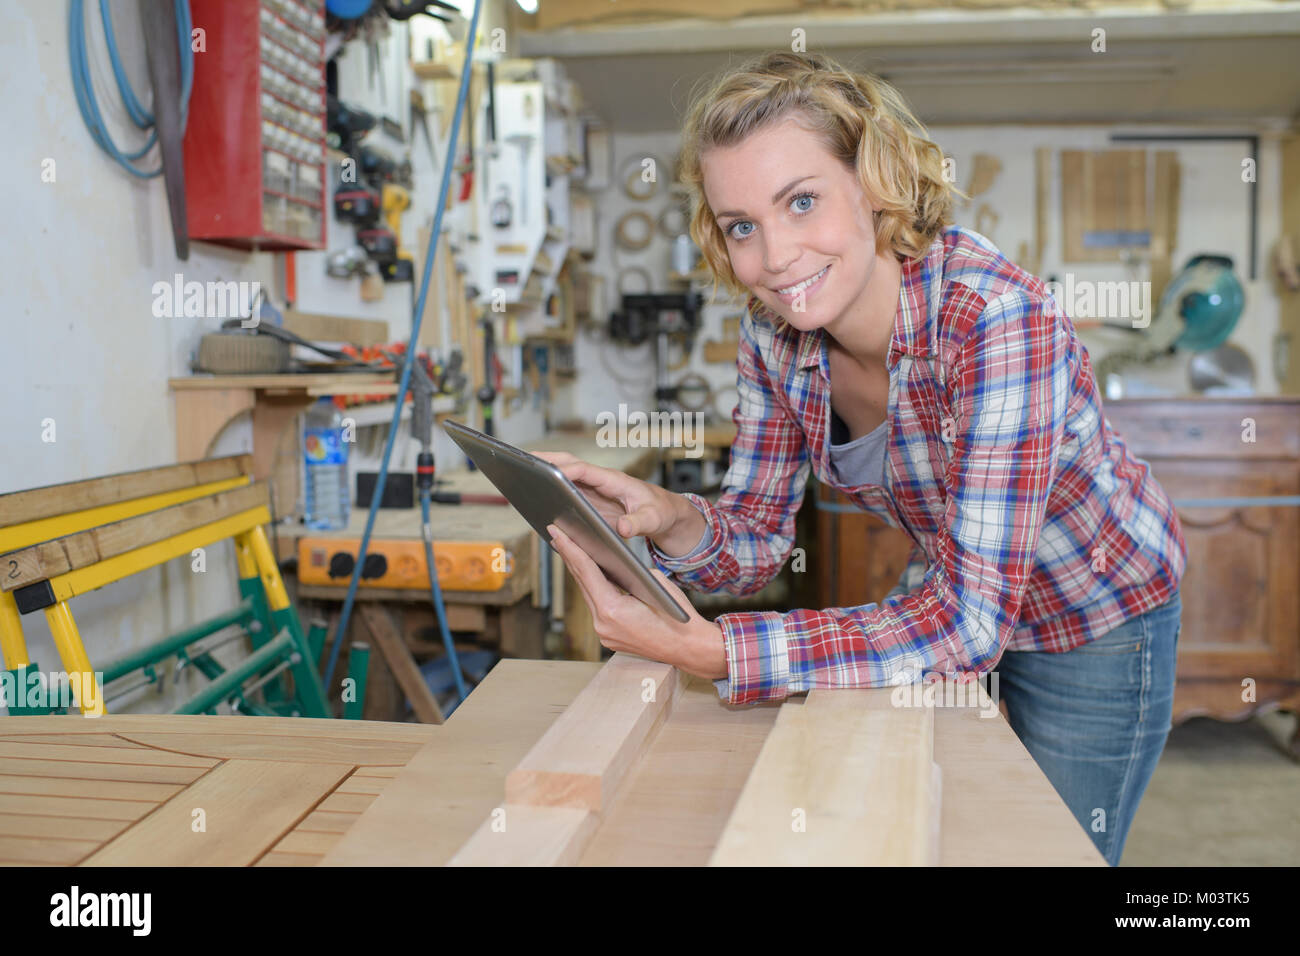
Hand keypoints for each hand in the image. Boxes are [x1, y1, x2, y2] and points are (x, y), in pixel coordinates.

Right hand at [533, 450, 705, 556]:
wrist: (667, 514)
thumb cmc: (661, 512)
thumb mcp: (653, 519)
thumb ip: (639, 523)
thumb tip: (622, 528)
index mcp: (614, 480)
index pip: (585, 470)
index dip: (565, 471)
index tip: (547, 474)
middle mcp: (601, 481)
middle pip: (570, 465)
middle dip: (546, 461)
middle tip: (521, 461)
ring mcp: (595, 489)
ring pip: (566, 475)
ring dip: (544, 472)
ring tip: (519, 472)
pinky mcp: (591, 499)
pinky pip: (568, 490)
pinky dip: (551, 489)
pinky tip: (535, 495)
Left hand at [546, 523, 726, 680]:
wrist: (689, 648)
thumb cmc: (678, 616)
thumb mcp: (655, 583)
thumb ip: (629, 573)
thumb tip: (613, 565)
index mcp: (612, 610)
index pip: (586, 572)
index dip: (570, 548)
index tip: (557, 532)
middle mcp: (603, 624)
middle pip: (582, 583)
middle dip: (570, 557)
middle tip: (557, 534)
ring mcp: (604, 633)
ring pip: (588, 595)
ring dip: (580, 573)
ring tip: (569, 549)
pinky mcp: (609, 636)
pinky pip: (597, 607)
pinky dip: (594, 589)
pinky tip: (589, 574)